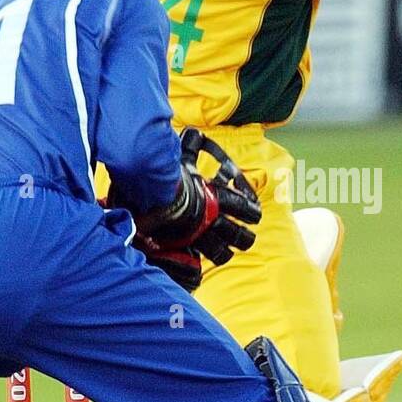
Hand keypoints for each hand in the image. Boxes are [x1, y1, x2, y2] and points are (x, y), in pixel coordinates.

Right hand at [135, 128, 260, 271]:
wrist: (145, 197)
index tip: (255, 213)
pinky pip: (196, 263)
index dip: (251, 211)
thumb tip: (195, 133)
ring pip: (220, 252)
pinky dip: (199, 266)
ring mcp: (197, 236)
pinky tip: (200, 268)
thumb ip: (190, 147)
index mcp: (215, 197)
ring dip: (225, 252)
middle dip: (245, 238)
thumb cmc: (165, 176)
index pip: (244, 207)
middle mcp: (211, 219)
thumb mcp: (181, 158)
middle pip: (238, 235)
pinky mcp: (182, 248)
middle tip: (247, 238)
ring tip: (228, 253)